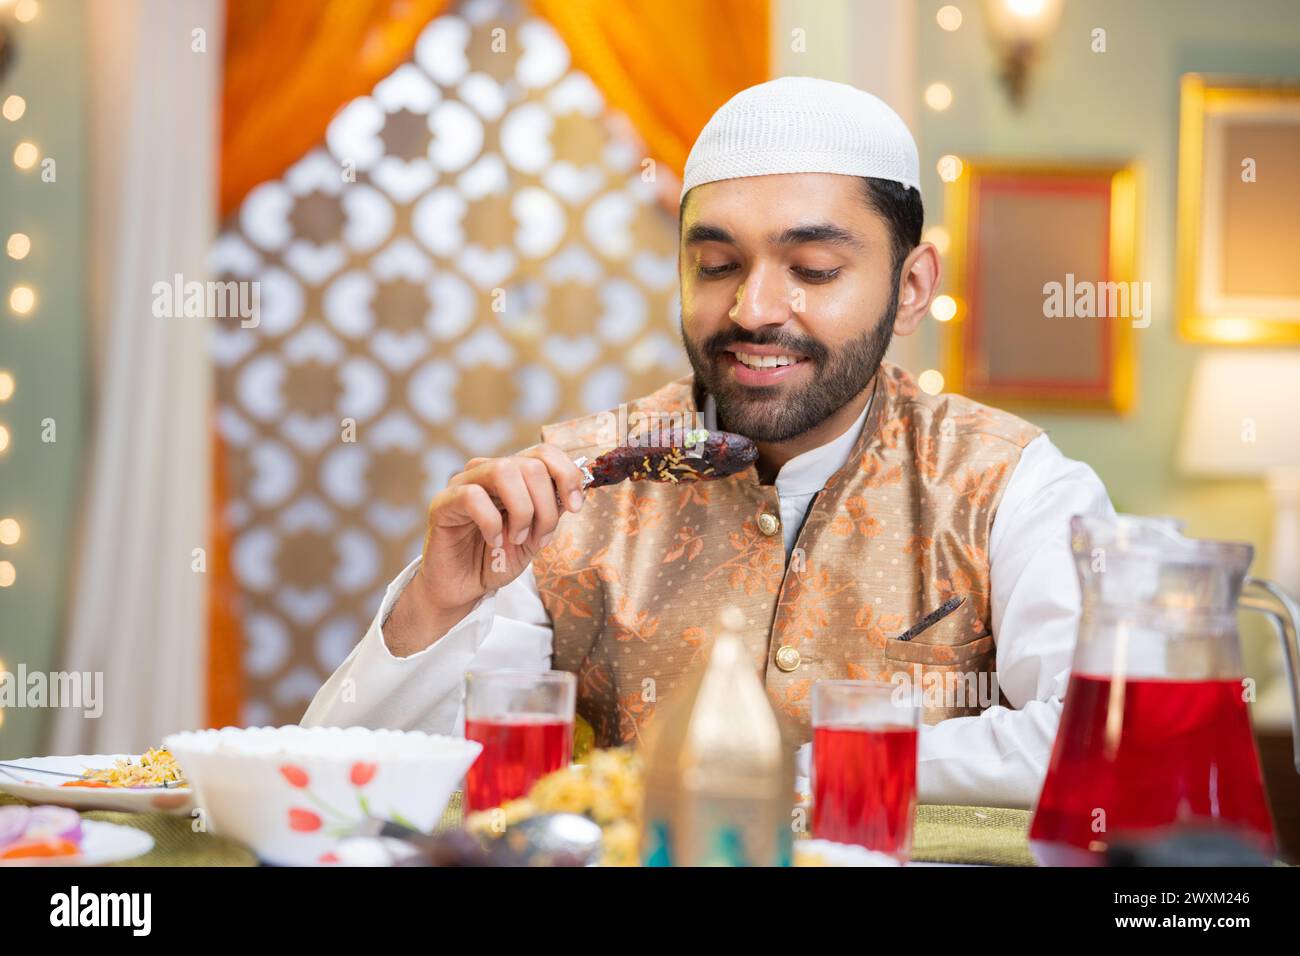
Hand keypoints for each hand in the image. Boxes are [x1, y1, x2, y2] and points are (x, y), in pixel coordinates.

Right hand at [383, 444, 585, 655]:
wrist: (463, 588)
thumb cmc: (496, 560)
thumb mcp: (535, 536)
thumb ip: (552, 511)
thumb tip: (574, 492)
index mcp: (512, 476)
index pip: (544, 453)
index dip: (567, 475)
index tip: (575, 507)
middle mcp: (487, 472)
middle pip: (530, 465)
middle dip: (546, 505)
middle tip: (540, 537)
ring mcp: (463, 483)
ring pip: (503, 470)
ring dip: (522, 510)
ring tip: (517, 538)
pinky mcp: (443, 503)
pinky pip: (472, 496)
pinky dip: (492, 522)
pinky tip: (493, 541)